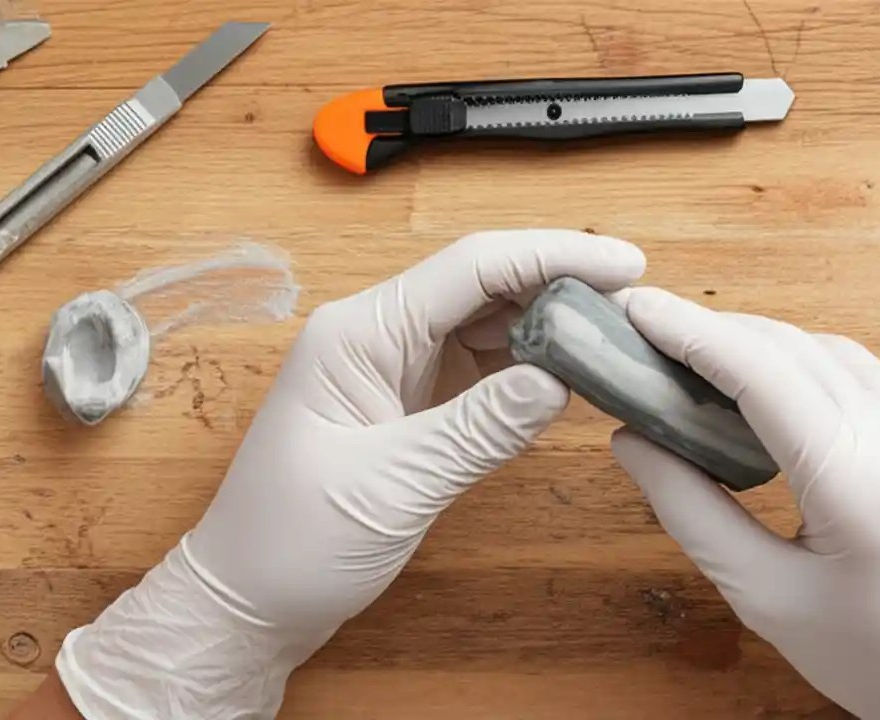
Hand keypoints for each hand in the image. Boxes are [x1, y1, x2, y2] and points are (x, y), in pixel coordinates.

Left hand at [54, 230, 645, 718]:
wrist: (246, 601)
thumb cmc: (291, 544)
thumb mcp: (391, 487)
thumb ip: (477, 429)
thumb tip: (557, 381)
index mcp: (360, 335)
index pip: (471, 268)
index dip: (552, 255)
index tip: (622, 263)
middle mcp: (378, 336)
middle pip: (483, 285)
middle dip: (559, 285)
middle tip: (633, 303)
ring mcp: (394, 368)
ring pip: (487, 323)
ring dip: (548, 325)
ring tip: (614, 334)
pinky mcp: (409, 403)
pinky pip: (479, 367)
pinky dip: (526, 368)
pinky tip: (568, 374)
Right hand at [610, 288, 879, 719]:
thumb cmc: (876, 659)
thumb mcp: (764, 597)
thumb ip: (690, 510)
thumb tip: (630, 440)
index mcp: (860, 487)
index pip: (761, 373)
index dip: (691, 332)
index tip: (635, 309)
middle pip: (793, 349)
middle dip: (715, 332)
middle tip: (648, 335)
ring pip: (832, 352)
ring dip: (761, 346)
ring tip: (697, 360)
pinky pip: (867, 376)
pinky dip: (808, 369)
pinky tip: (770, 390)